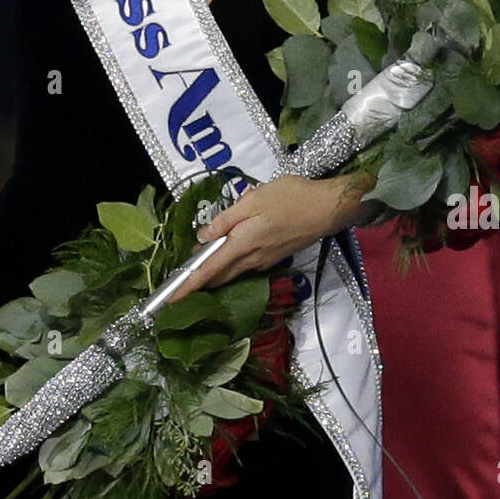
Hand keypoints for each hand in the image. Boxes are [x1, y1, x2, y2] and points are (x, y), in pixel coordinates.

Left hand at [167, 173, 368, 301]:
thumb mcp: (254, 200)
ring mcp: (265, 260)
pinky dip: (232, 263)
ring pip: (233, 270)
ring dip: (216, 271)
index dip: (188, 286)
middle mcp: (252, 258)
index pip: (209, 270)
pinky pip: (246, 264)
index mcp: (243, 244)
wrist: (329, 209)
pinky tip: (230, 250)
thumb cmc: (292, 198)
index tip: (170, 300)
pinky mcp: (275, 256)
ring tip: (200, 266)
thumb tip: (204, 236)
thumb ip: (226, 219)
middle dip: (199, 282)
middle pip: (220, 275)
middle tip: (180, 283)